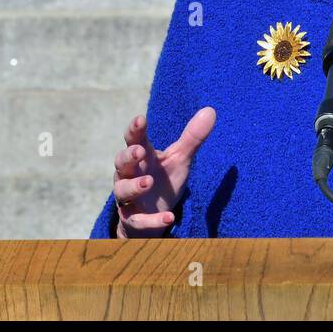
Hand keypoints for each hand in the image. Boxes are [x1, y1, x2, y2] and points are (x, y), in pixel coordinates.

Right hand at [112, 107, 214, 237]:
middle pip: (121, 163)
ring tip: (148, 182)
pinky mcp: (134, 220)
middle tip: (139, 151)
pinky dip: (152, 220)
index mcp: (142, 157)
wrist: (154, 216)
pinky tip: (169, 218)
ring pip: (123, 191)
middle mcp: (130, 175)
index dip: (135, 129)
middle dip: (128, 157)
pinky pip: (138, 221)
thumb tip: (211, 110)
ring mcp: (129, 198)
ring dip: (134, 186)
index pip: (134, 139)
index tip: (140, 119)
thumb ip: (192, 137)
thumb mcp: (180, 159)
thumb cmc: (163, 180)